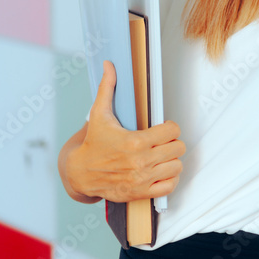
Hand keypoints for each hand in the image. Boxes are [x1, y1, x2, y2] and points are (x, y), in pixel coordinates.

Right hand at [65, 60, 185, 201]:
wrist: (81, 173)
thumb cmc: (93, 143)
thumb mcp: (99, 114)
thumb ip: (107, 88)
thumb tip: (109, 65)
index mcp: (135, 141)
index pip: (172, 130)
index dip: (170, 127)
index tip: (163, 128)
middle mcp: (141, 162)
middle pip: (178, 148)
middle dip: (172, 142)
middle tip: (162, 141)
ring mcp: (142, 179)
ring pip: (176, 166)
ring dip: (171, 160)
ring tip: (162, 155)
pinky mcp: (141, 193)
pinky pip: (169, 186)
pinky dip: (169, 179)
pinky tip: (160, 170)